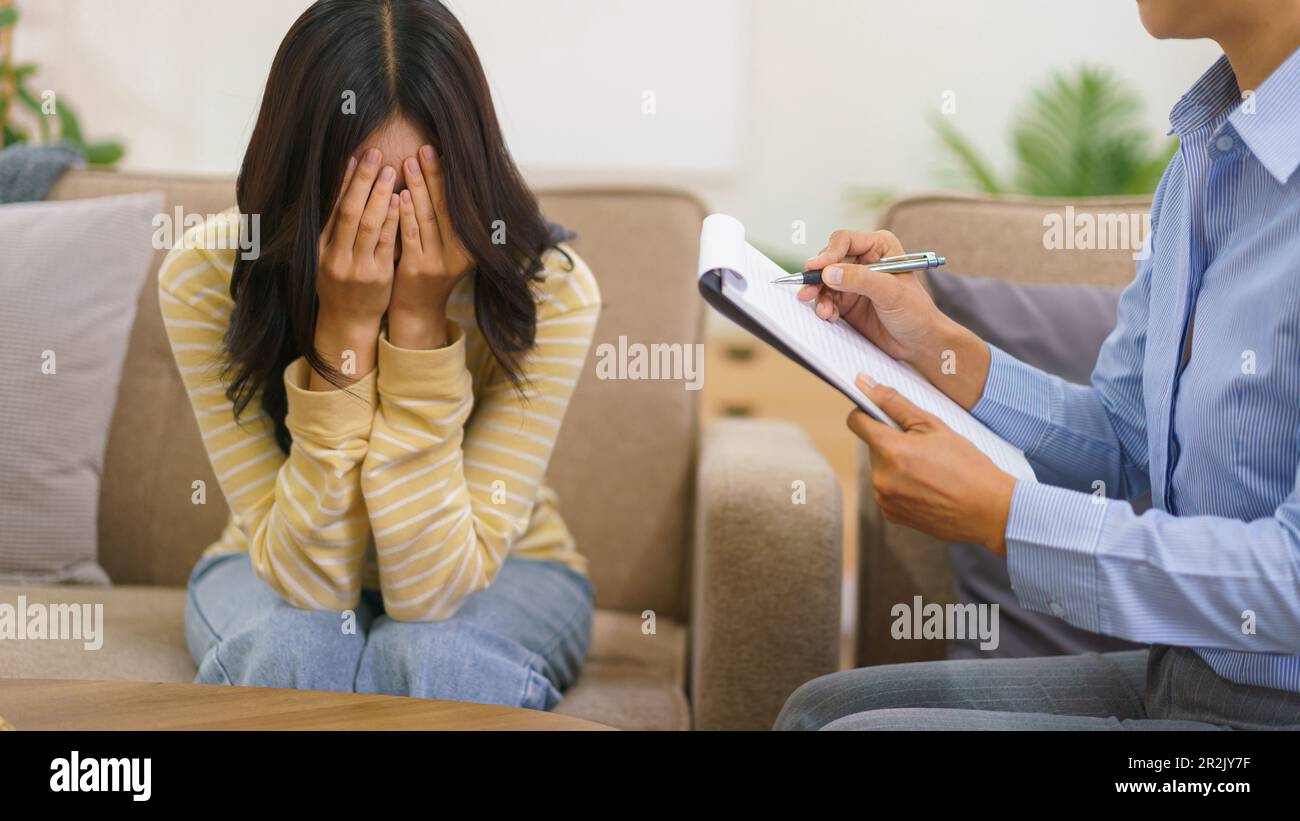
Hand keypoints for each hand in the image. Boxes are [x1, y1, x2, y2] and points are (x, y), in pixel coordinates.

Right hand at [311, 148, 399, 387]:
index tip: (355, 157)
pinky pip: (386, 244)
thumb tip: (341, 189)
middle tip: (374, 154)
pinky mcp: (379, 276)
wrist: (348, 321)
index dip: (344, 182)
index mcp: (321, 248)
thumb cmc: (339, 283)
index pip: (333, 208)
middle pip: (350, 212)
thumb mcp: (326, 257)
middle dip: (362, 181)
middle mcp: (336, 256)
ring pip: (368, 226)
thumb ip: (332, 228)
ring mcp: (358, 267)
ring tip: (390, 170)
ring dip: (379, 195)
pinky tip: (399, 201)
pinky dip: (392, 220)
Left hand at [387, 145, 474, 348]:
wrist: (417, 309)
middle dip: (434, 177)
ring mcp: (438, 263)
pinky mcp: (417, 269)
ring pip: (427, 218)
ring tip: (408, 163)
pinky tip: (398, 195)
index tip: (441, 153)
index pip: (460, 205)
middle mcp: (459, 254)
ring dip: (417, 188)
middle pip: (445, 208)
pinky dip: (404, 214)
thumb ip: (450, 221)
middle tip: (424, 149)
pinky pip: (410, 235)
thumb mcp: (448, 249)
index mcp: (470, 246)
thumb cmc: (429, 271)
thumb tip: (448, 179)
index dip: (449, 179)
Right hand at [802, 229, 988, 410]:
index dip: (828, 253)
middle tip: (808, 291)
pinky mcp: (847, 301)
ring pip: (824, 281)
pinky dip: (824, 307)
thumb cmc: (915, 312)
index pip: (845, 241)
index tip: (816, 268)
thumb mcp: (890, 292)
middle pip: (829, 260)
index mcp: (879, 246)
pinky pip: (827, 299)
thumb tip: (829, 272)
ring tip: (824, 312)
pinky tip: (830, 316)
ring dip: (819, 296)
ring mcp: (853, 281)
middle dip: (818, 277)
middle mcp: (864, 260)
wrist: (919, 342)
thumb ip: (860, 279)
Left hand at [848, 374, 1015, 554]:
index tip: (881, 412)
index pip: (857, 422)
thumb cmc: (967, 465)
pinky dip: (902, 486)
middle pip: (873, 447)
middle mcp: (880, 478)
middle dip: (892, 442)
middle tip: (924, 446)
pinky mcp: (892, 515)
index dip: (867, 412)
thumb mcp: (934, 426)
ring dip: (896, 465)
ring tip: (930, 469)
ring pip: (881, 469)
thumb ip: (895, 404)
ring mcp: (885, 499)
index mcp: (890, 450)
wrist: (988, 510)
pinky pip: (888, 491)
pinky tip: (928, 487)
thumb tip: (865, 383)